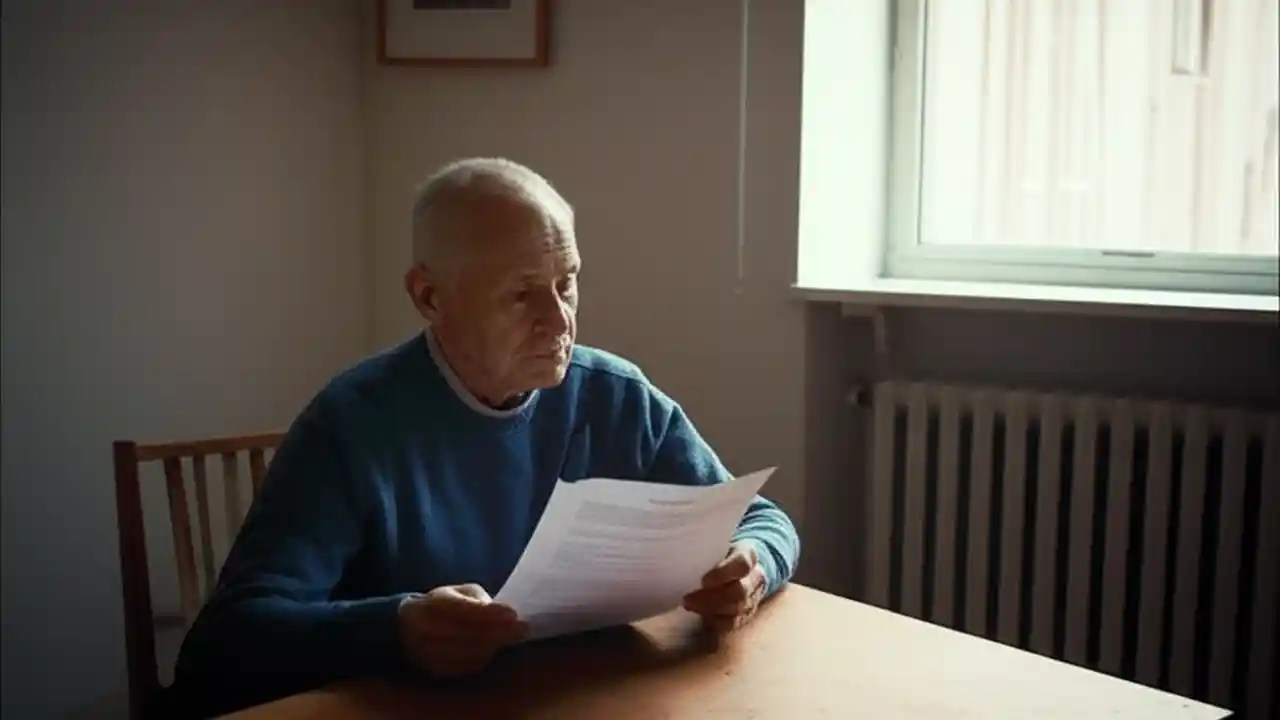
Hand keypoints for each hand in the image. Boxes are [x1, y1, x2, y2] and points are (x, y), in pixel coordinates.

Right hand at [397, 583, 527, 676]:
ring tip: (511, 637)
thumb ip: (478, 600)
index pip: (462, 610)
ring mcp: (428, 653)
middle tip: (522, 629)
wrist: (407, 629)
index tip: (513, 614)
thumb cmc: (441, 605)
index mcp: (432, 604)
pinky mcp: (435, 671)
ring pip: (469, 653)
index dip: (489, 613)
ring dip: (494, 646)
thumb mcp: (458, 592)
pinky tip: (494, 649)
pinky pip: (466, 667)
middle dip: (499, 632)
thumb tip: (503, 612)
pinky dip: (484, 658)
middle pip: (468, 634)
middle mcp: (426, 629)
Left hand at [681, 541, 766, 633]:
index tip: (702, 580)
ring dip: (710, 609)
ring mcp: (752, 598)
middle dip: (712, 597)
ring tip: (688, 604)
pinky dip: (714, 621)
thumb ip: (704, 549)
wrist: (740, 567)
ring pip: (736, 609)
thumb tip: (680, 555)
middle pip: (740, 591)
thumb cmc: (721, 552)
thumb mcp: (716, 544)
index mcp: (748, 554)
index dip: (723, 573)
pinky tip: (699, 613)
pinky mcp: (745, 615)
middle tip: (688, 597)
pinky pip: (732, 623)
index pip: (742, 564)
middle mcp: (755, 577)